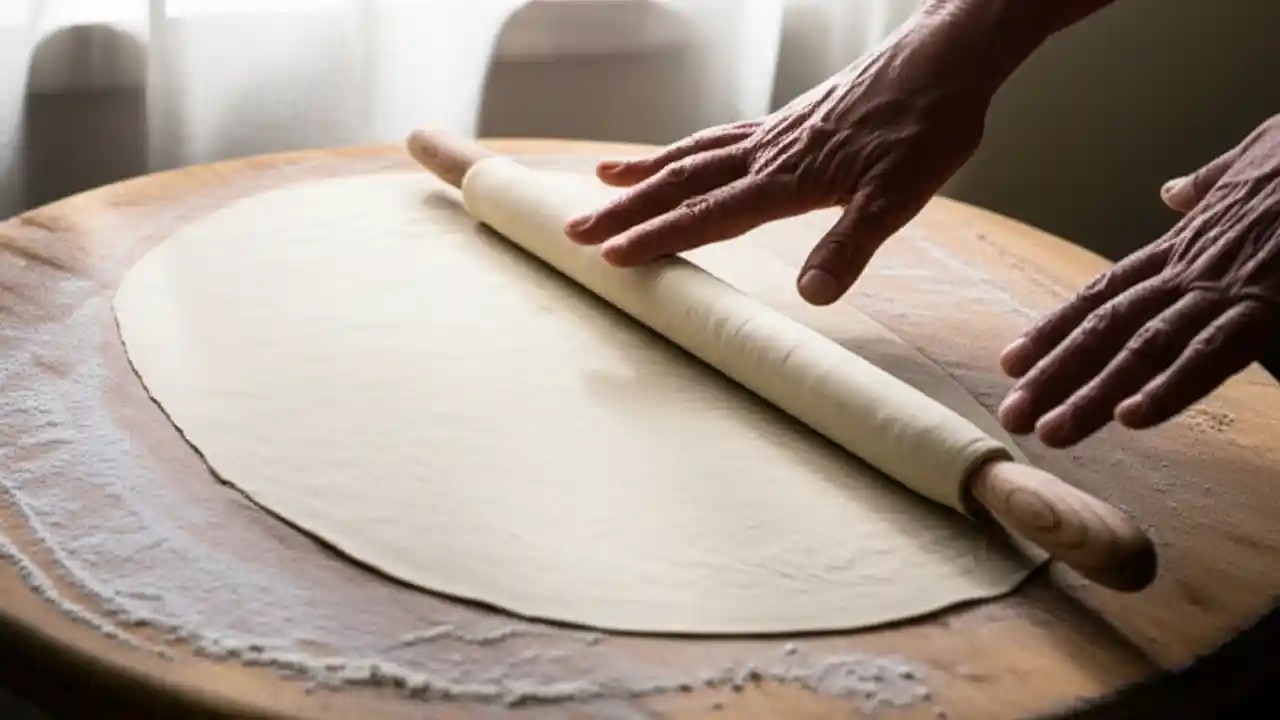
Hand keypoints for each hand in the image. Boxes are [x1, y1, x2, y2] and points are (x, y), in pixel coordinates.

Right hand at [563, 5, 1035, 305]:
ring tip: (599, 180)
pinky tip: (679, 154)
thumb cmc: (928, 124)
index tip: (611, 256)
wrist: (947, 58)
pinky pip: (720, 135)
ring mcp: (774, 131)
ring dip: (645, 173)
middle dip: (626, 210)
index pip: (708, 214)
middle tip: (574, 230)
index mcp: (786, 177)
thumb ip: (850, 244)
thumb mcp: (900, 195)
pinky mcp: (790, 119)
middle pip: (682, 183)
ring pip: (693, 154)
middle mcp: (768, 151)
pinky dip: (686, 147)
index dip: (657, 238)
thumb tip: (811, 296)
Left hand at [999, 114, 1279, 446]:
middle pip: (1107, 329)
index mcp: (1186, 246)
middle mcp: (1191, 270)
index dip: (1054, 330)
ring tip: (1053, 431)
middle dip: (1056, 375)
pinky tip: (1133, 417)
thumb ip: (1206, 184)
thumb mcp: (1249, 161)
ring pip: (1144, 348)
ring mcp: (1224, 288)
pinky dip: (1170, 385)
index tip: (1012, 362)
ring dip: (1094, 393)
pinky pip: (1211, 352)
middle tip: (1014, 416)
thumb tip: (1173, 191)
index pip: (1103, 294)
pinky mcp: (1267, 304)